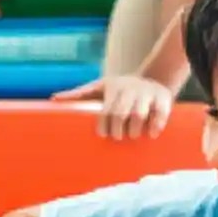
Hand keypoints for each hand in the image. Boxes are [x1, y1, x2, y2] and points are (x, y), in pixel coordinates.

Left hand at [52, 74, 173, 139]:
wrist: (153, 78)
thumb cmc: (119, 89)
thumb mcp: (100, 87)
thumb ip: (79, 93)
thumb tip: (53, 98)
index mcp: (113, 87)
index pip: (106, 109)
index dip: (104, 124)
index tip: (102, 134)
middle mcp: (130, 88)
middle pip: (121, 113)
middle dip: (118, 129)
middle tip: (116, 137)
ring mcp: (147, 93)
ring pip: (139, 115)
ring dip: (135, 130)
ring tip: (132, 136)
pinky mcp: (164, 98)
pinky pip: (161, 114)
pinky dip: (156, 126)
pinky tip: (151, 135)